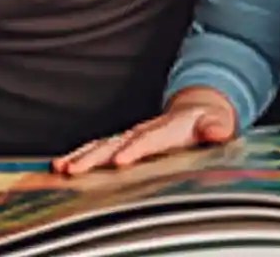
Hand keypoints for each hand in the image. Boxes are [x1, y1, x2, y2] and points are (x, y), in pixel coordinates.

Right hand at [51, 88, 236, 175]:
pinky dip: (79, 157)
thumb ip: (216, 127)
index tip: (120, 160)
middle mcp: (144, 131)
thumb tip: (218, 131)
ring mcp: (131, 136)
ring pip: (102, 145)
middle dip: (94, 156)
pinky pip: (98, 149)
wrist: (197, 111)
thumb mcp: (218, 123)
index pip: (149, 139)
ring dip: (81, 156)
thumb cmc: (207, 123)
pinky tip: (61, 167)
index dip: (134, 149)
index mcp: (168, 128)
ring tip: (61, 167)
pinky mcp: (122, 143)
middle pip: (116, 142)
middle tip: (74, 169)